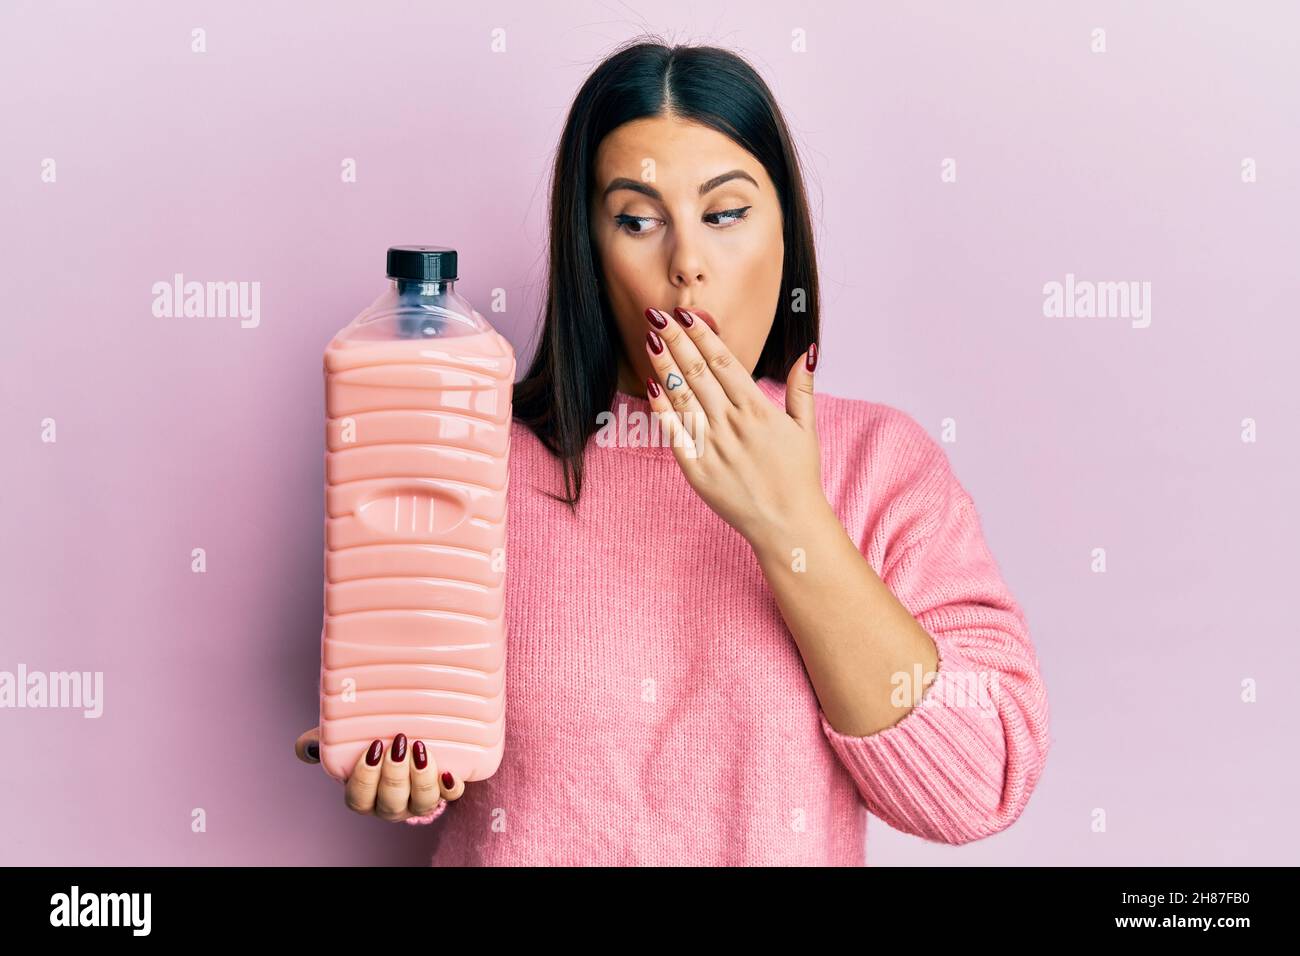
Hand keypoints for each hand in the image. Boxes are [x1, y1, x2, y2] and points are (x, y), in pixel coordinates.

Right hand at [294, 727, 464, 821]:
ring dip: (421, 777)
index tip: (371, 748)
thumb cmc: (369, 742)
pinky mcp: (443, 791)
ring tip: (420, 749)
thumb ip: (322, 743)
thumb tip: (306, 747)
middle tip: (398, 743)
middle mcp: (391, 804)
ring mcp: (418, 800)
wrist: (406, 739)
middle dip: (394, 774)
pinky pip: (450, 797)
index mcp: (365, 796)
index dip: (365, 778)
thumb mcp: (343, 742)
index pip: (359, 799)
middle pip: (391, 801)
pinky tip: (449, 772)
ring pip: (422, 802)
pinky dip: (450, 787)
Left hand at [641, 307, 829, 546]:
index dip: (702, 336)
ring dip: (664, 366)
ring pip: (682, 397)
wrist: (787, 525)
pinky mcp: (696, 470)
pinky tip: (650, 384)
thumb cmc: (797, 476)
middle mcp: (732, 424)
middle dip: (676, 341)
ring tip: (650, 339)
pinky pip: (674, 433)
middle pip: (698, 373)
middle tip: (657, 314)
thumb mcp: (806, 429)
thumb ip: (802, 388)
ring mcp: (712, 447)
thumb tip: (807, 352)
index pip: (723, 363)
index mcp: (758, 410)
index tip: (686, 314)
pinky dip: (661, 408)